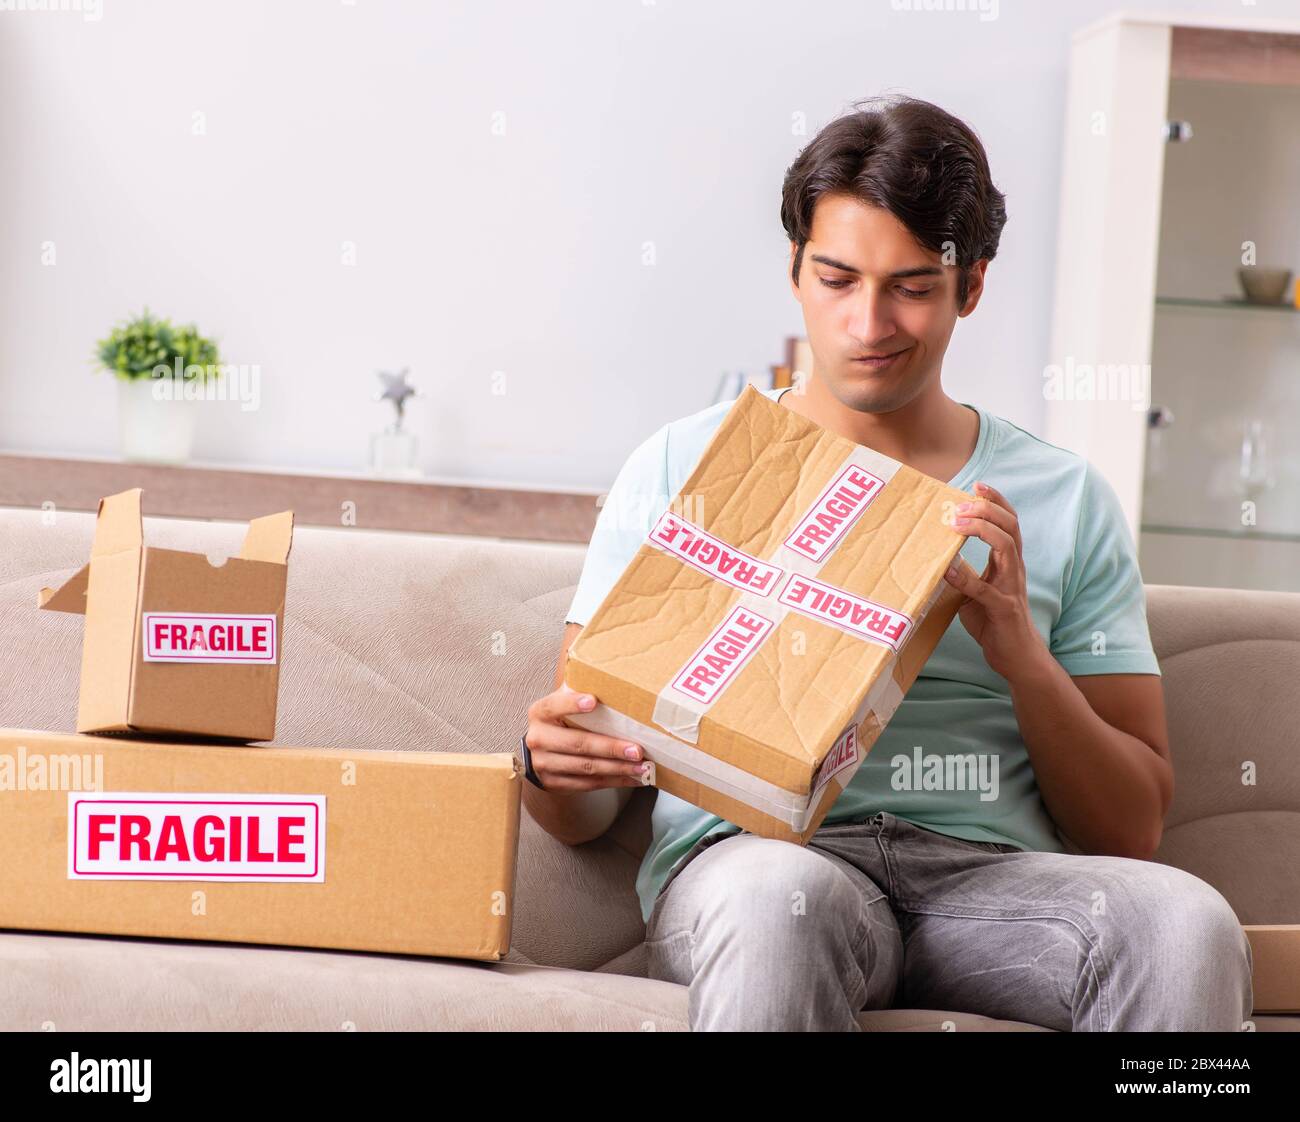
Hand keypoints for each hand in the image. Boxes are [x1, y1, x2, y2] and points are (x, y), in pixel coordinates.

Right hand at [524, 685, 653, 791]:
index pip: (554, 706)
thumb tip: (614, 676)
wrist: (539, 752)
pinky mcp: (554, 783)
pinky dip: (613, 781)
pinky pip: (588, 784)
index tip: (593, 701)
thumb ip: (578, 690)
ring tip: (641, 767)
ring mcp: (543, 764)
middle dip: (610, 748)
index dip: (572, 704)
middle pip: (577, 744)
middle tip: (636, 749)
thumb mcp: (562, 703)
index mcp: (540, 713)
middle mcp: (538, 739)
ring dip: (617, 768)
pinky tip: (632, 778)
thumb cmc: (560, 721)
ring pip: (586, 767)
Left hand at [942, 481, 1049, 681]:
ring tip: (957, 524)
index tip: (977, 485)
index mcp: (1009, 561)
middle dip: (988, 509)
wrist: (1015, 656)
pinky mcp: (1003, 608)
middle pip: (1011, 526)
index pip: (1009, 522)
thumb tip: (937, 555)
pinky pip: (984, 589)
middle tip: (962, 504)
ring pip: (1006, 547)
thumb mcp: (975, 590)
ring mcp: (1011, 587)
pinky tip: (947, 570)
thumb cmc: (994, 621)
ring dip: (982, 531)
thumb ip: (961, 572)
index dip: (997, 501)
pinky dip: (965, 578)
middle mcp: (1014, 569)